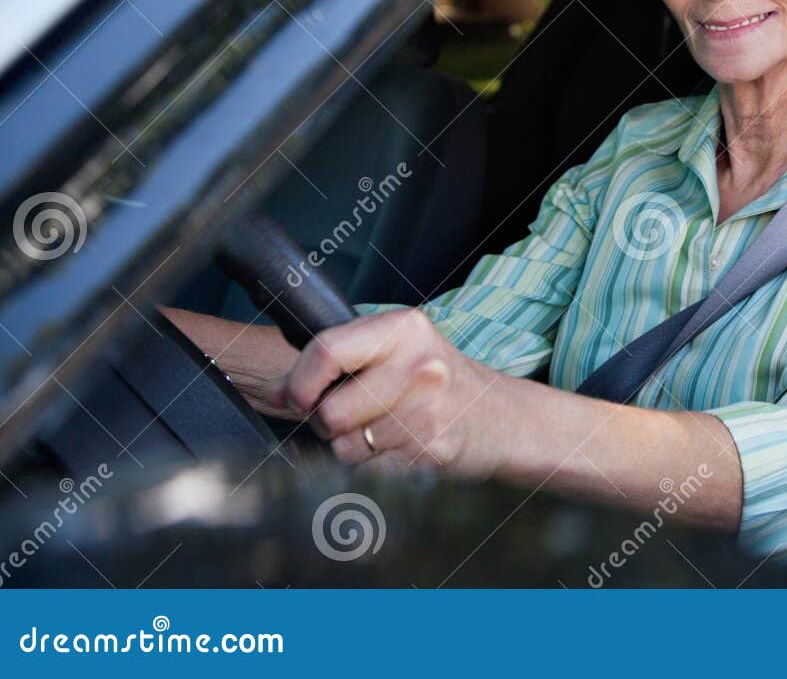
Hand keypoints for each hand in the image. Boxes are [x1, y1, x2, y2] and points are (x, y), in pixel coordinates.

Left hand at [267, 307, 505, 475]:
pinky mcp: (430, 451)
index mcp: (405, 328)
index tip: (300, 397)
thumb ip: (338, 360)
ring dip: (354, 448)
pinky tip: (402, 448)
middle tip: (355, 415)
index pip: (325, 350)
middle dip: (329, 423)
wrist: (501, 417)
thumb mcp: (397, 350)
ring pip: (346, 448)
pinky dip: (376, 468)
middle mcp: (418, 365)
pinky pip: (370, 472)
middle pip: (330, 412)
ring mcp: (428, 410)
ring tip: (386, 430)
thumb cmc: (440, 381)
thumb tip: (273, 389)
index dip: (300, 383)